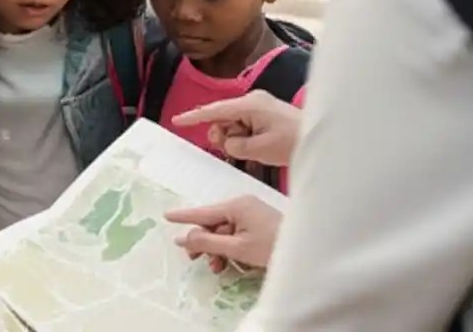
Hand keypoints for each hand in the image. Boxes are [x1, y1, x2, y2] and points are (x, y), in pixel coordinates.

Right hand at [165, 195, 282, 270]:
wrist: (306, 249)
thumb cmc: (271, 246)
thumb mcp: (236, 248)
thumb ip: (207, 243)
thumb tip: (182, 238)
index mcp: (236, 206)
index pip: (202, 212)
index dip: (183, 216)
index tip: (166, 216)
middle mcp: (241, 205)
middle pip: (212, 223)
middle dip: (203, 242)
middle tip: (193, 259)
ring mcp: (250, 212)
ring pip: (223, 231)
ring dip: (216, 248)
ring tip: (216, 267)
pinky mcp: (257, 222)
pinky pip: (235, 232)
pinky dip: (228, 246)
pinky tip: (227, 262)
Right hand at [172, 90, 301, 166]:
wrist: (322, 140)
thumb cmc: (293, 142)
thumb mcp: (259, 149)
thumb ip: (235, 144)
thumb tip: (226, 140)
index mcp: (250, 104)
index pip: (214, 110)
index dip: (194, 117)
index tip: (177, 121)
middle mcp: (252, 101)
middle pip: (223, 116)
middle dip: (222, 133)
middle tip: (232, 149)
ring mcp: (260, 106)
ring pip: (233, 123)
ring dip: (235, 138)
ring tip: (251, 150)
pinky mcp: (266, 114)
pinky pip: (245, 124)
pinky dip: (244, 136)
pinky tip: (256, 146)